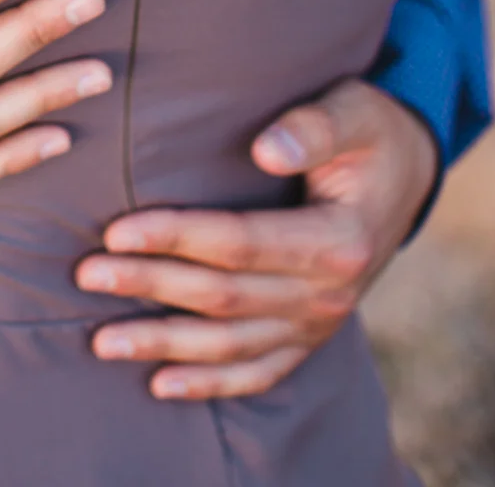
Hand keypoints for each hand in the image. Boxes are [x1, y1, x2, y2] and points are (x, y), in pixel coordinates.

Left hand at [75, 77, 437, 398]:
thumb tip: (266, 150)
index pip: (240, 243)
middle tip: (85, 275)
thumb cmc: (368, 129)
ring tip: (100, 341)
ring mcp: (320, 323)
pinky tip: (160, 383)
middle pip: (223, 299)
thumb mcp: (354, 112)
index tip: (116, 231)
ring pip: (230, 346)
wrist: (409, 171)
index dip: (175, 237)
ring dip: (163, 344)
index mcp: (338, 241)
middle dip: (149, 286)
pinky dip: (209, 383)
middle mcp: (329, 294)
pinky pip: (258, 372)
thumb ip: (313, 128)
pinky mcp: (309, 335)